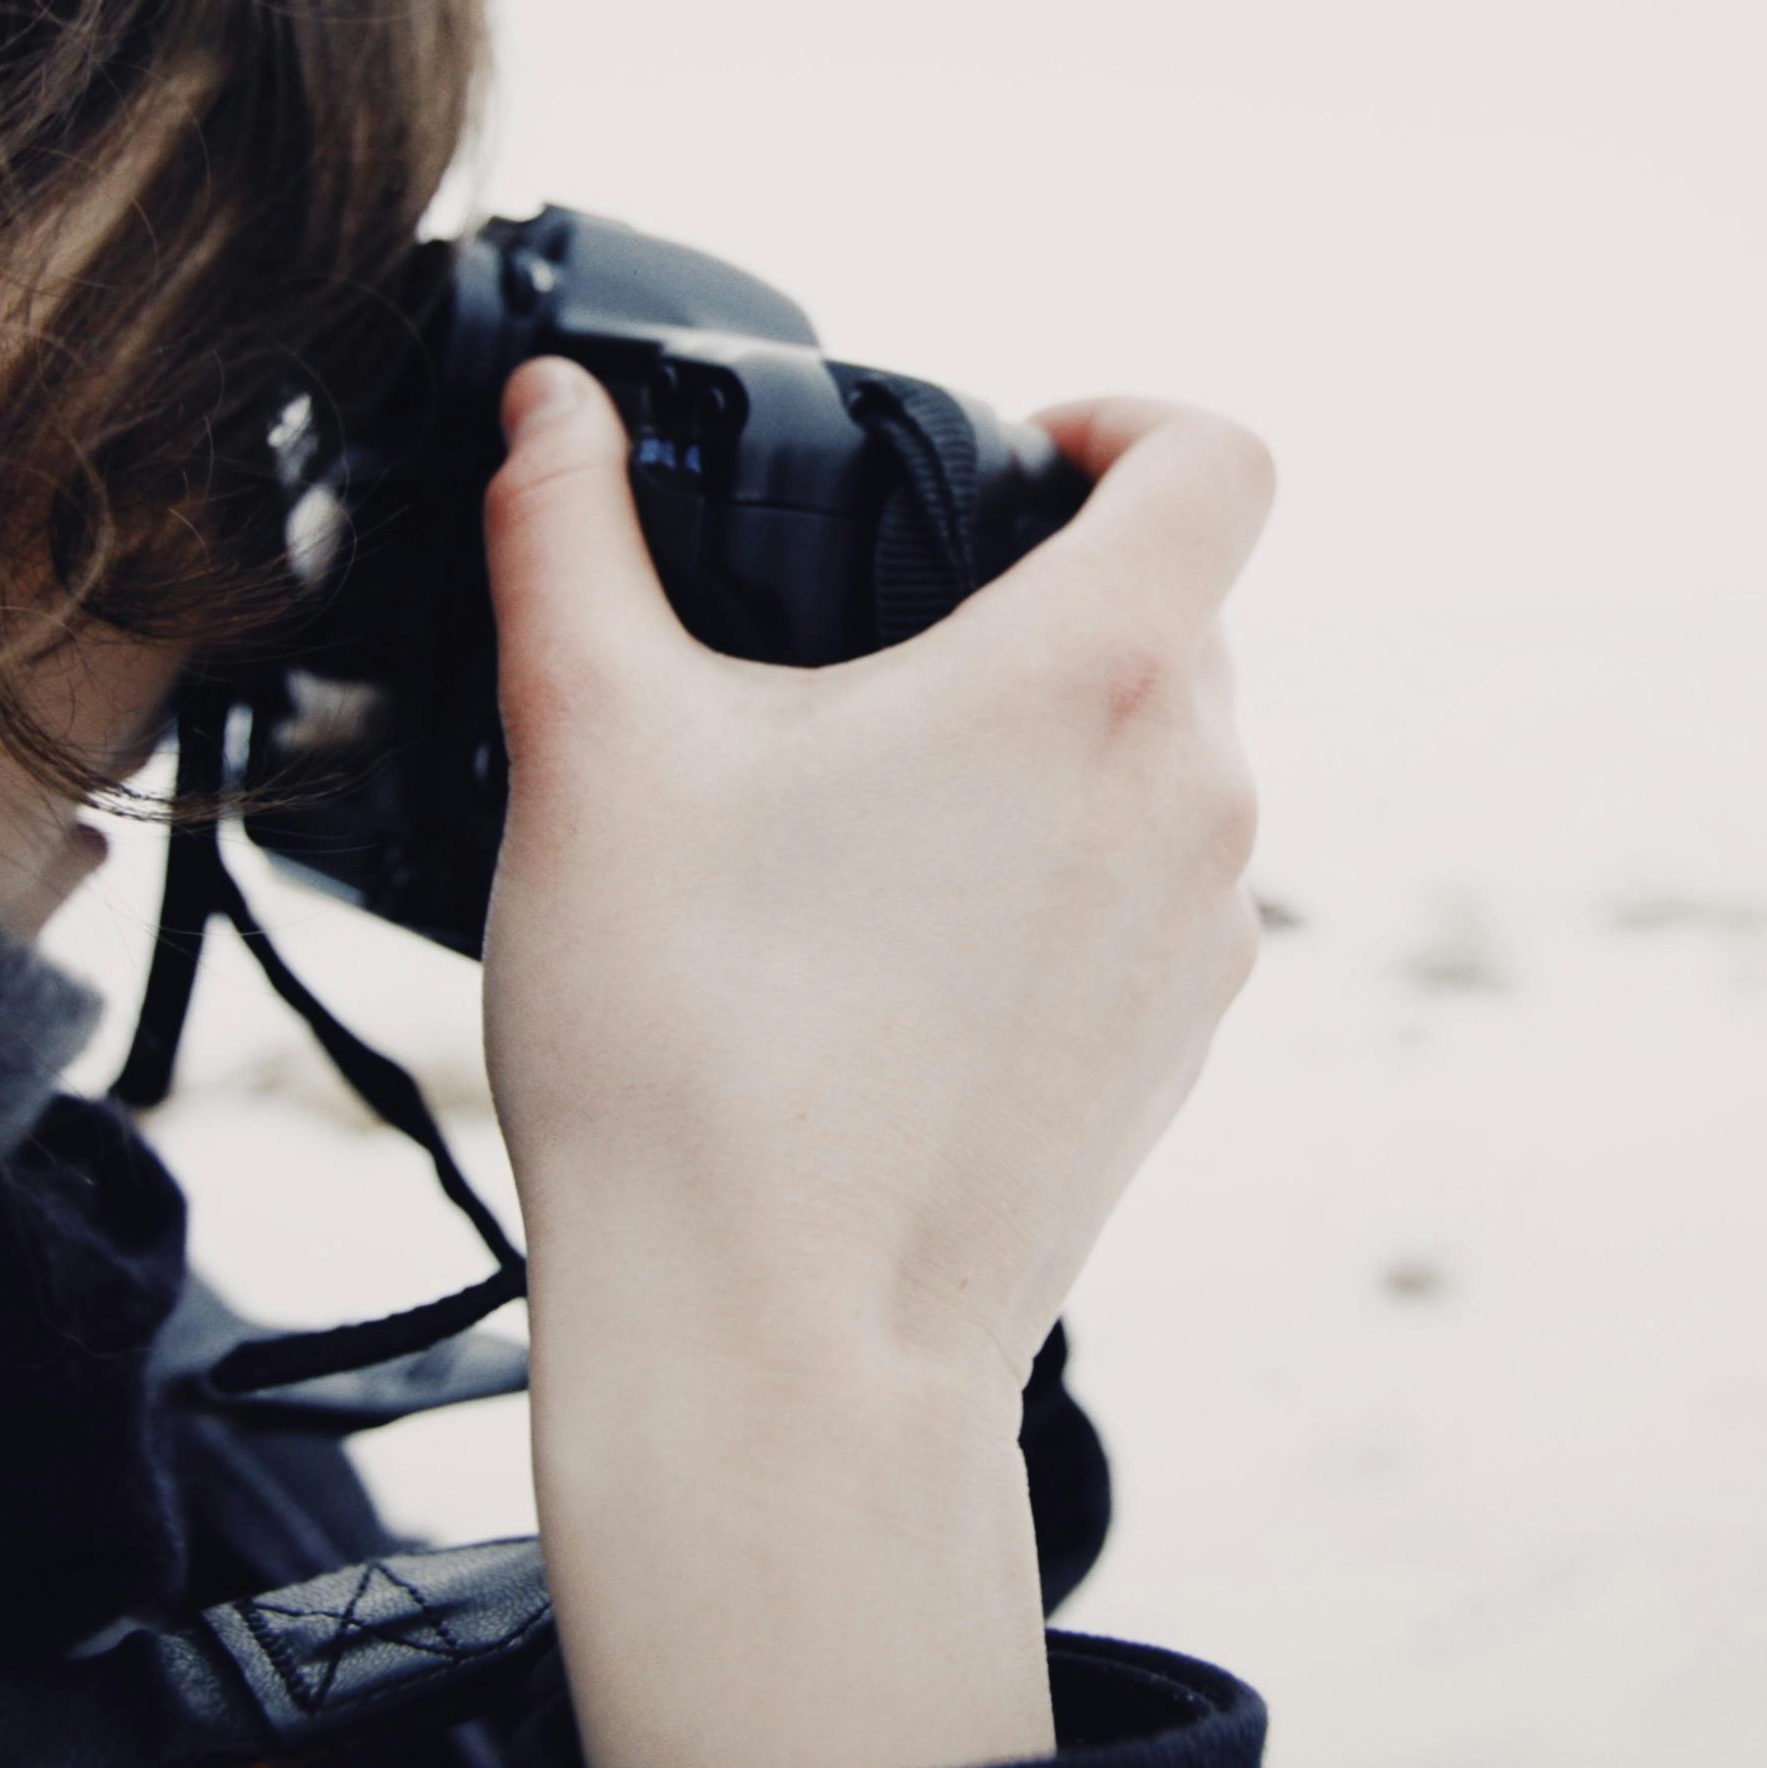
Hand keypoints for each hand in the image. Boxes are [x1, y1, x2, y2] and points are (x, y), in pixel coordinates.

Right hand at [475, 355, 1270, 1767]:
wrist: (777, 1358)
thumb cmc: (693, 1052)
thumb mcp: (591, 741)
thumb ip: (565, 533)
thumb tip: (548, 409)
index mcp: (1099, 676)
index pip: (1217, 455)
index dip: (1124, 417)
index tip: (1018, 451)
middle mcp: (1199, 794)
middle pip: (1179, 611)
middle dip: (1040, 593)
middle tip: (876, 646)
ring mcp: (1204, 939)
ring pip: (1164, 764)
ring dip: (1045, 746)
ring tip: (864, 812)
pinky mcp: (1176, 1054)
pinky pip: (1145, 901)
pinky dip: (1051, 880)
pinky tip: (895, 951)